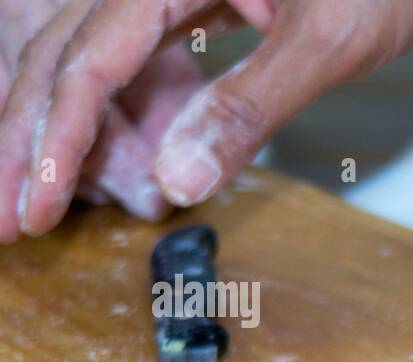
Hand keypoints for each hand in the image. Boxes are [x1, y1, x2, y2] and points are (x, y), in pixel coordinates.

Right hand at [0, 0, 412, 242]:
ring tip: (40, 200)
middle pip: (67, 52)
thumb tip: (178, 181)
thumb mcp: (330, 41)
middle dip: (29, 139)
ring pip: (95, 56)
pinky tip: (116, 158)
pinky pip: (141, 55)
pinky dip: (123, 110)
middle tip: (5, 220)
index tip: (33, 211)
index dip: (55, 141)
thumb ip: (251, 104)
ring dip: (68, 130)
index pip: (90, 58)